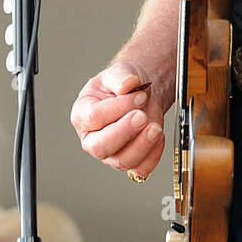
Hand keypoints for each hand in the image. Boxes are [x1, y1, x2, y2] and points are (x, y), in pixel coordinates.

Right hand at [70, 61, 164, 179]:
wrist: (139, 94)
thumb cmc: (123, 86)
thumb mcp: (119, 72)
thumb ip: (120, 76)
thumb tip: (127, 84)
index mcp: (82, 115)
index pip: (94, 117)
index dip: (117, 108)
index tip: (138, 96)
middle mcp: (93, 138)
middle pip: (101, 146)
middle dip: (124, 132)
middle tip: (142, 116)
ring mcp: (111, 153)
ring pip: (122, 161)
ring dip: (142, 145)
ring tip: (155, 127)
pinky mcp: (130, 161)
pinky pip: (141, 168)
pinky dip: (153, 156)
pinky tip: (159, 137)